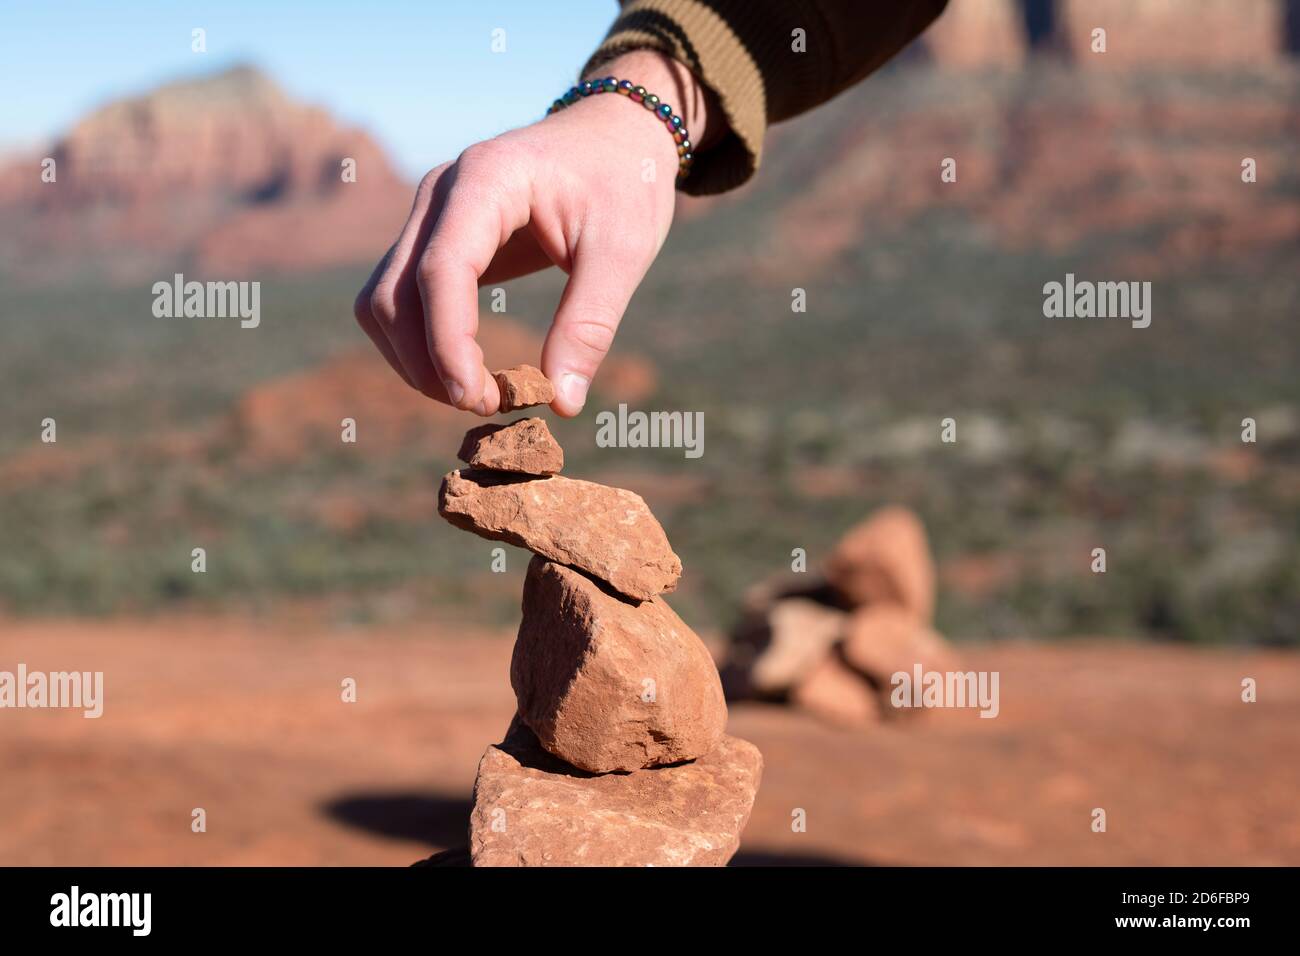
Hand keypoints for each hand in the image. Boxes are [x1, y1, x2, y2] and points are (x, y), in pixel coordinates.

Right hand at [353, 50, 716, 416]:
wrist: (616, 134)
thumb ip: (590, 324)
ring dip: (415, 360)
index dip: (448, 343)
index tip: (478, 398)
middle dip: (429, 363)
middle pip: (395, 292)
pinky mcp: (432, 235)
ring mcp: (428, 212)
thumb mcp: (624, 252)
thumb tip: (562, 403)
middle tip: (490, 405)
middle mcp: (441, 191)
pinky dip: (419, 343)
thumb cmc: (625, 182)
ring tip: (479, 394)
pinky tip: (465, 370)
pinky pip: (398, 298)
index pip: (441, 270)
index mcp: (488, 179)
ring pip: (383, 301)